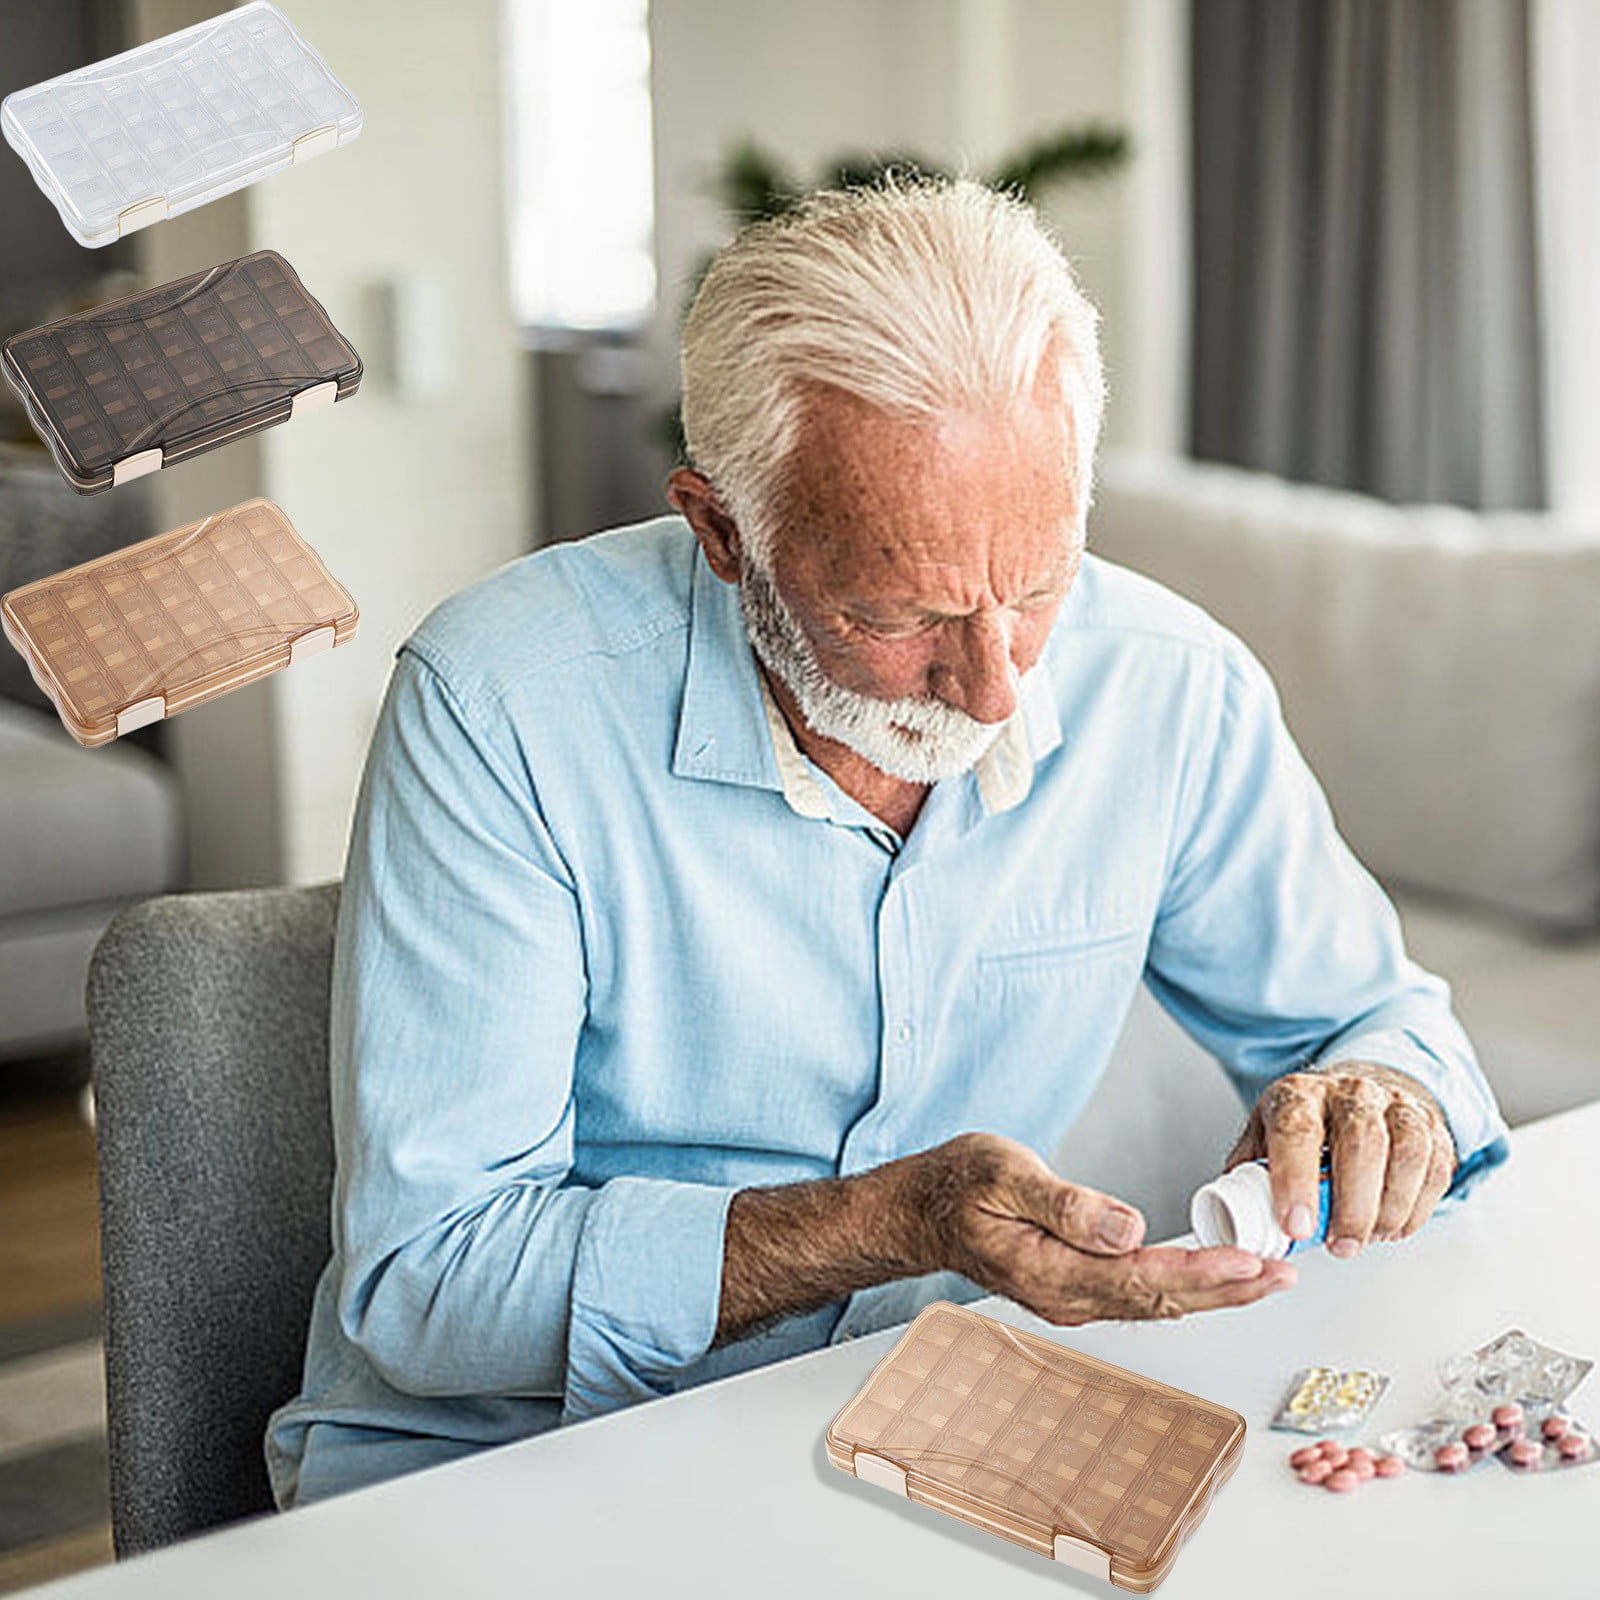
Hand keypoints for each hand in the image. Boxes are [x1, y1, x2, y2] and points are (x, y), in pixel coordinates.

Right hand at [894, 1131, 1294, 1323]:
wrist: (918, 1211)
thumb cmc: (956, 1184)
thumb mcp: (1004, 1172)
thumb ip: (1066, 1203)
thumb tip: (1129, 1228)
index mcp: (1050, 1271)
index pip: (1142, 1279)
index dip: (1203, 1274)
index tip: (1252, 1264)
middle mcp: (1066, 1296)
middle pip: (1160, 1300)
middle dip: (1227, 1290)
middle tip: (1283, 1276)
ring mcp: (1070, 1297)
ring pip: (1153, 1300)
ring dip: (1212, 1291)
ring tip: (1265, 1277)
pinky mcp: (1073, 1286)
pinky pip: (1138, 1292)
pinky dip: (1182, 1284)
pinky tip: (1211, 1275)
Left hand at [1227, 1061, 1456, 1257]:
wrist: (1354, 1094)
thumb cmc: (1305, 1124)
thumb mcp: (1265, 1138)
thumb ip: (1250, 1175)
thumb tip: (1236, 1220)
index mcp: (1299, 1094)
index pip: (1297, 1129)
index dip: (1296, 1180)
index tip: (1297, 1225)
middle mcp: (1350, 1092)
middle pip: (1362, 1142)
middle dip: (1353, 1205)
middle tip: (1341, 1246)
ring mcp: (1396, 1106)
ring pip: (1407, 1153)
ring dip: (1389, 1209)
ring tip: (1367, 1238)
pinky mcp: (1431, 1127)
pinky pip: (1436, 1168)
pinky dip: (1417, 1208)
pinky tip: (1394, 1225)